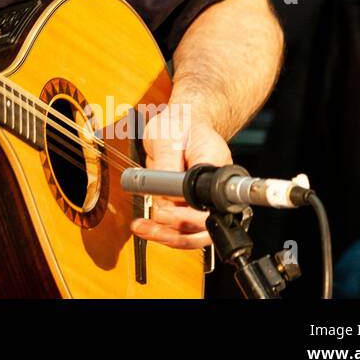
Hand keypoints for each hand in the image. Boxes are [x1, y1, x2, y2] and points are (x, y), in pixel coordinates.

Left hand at [130, 105, 231, 249]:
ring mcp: (204, 200)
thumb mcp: (167, 136)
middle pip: (206, 227)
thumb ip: (167, 166)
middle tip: (154, 224)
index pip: (210, 202)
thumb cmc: (180, 125)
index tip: (167, 212)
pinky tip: (145, 227)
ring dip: (167, 236)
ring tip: (144, 229)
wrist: (183, 124)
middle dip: (178, 233)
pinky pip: (181, 227)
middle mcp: (214, 188)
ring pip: (193, 233)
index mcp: (216, 167)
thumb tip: (164, 193)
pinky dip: (163, 230)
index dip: (189, 214)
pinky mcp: (191, 206)